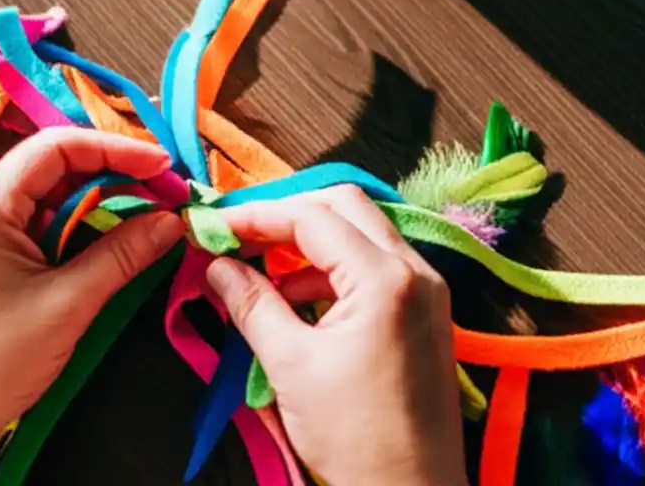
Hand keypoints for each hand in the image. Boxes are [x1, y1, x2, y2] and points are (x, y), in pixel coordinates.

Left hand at [0, 128, 184, 484]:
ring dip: (107, 204)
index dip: (116, 149)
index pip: (56, 148)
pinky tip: (123, 242)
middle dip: (117, 174)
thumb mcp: (68, 303)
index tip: (166, 167)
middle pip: (58, 167)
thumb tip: (173, 220)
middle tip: (170, 194)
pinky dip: (89, 230)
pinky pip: (49, 228)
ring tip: (155, 216)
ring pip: (57, 199)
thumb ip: (122, 255)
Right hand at [206, 186, 467, 485]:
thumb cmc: (356, 437)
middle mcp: (417, 272)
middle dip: (289, 215)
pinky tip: (297, 304)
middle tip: (241, 235)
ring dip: (312, 245)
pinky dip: (335, 274)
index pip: (315, 216)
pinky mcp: (426, 314)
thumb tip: (218, 265)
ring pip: (364, 235)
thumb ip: (252, 304)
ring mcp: (428, 292)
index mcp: (386, 279)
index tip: (217, 225)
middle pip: (346, 208)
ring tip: (260, 278)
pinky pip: (378, 269)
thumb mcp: (291, 365)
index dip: (259, 214)